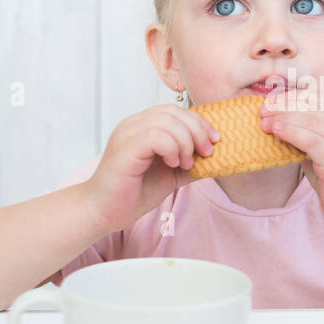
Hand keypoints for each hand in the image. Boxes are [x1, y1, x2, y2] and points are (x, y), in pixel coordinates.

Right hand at [87, 104, 219, 231]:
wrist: (104, 212)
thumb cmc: (133, 193)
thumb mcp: (171, 175)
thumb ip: (190, 163)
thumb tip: (218, 159)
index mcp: (143, 126)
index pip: (176, 111)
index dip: (199, 122)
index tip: (215, 141)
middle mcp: (133, 124)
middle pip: (174, 112)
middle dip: (197, 130)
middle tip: (206, 152)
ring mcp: (127, 133)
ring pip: (167, 121)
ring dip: (185, 142)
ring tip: (185, 164)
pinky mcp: (125, 147)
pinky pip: (156, 136)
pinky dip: (172, 148)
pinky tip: (172, 164)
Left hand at [260, 87, 323, 224]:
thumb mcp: (323, 148)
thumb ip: (309, 132)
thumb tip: (277, 116)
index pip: (321, 98)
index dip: (295, 96)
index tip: (273, 99)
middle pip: (315, 107)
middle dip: (286, 106)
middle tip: (264, 110)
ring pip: (313, 121)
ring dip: (285, 118)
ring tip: (265, 121)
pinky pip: (312, 141)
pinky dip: (292, 132)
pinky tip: (277, 130)